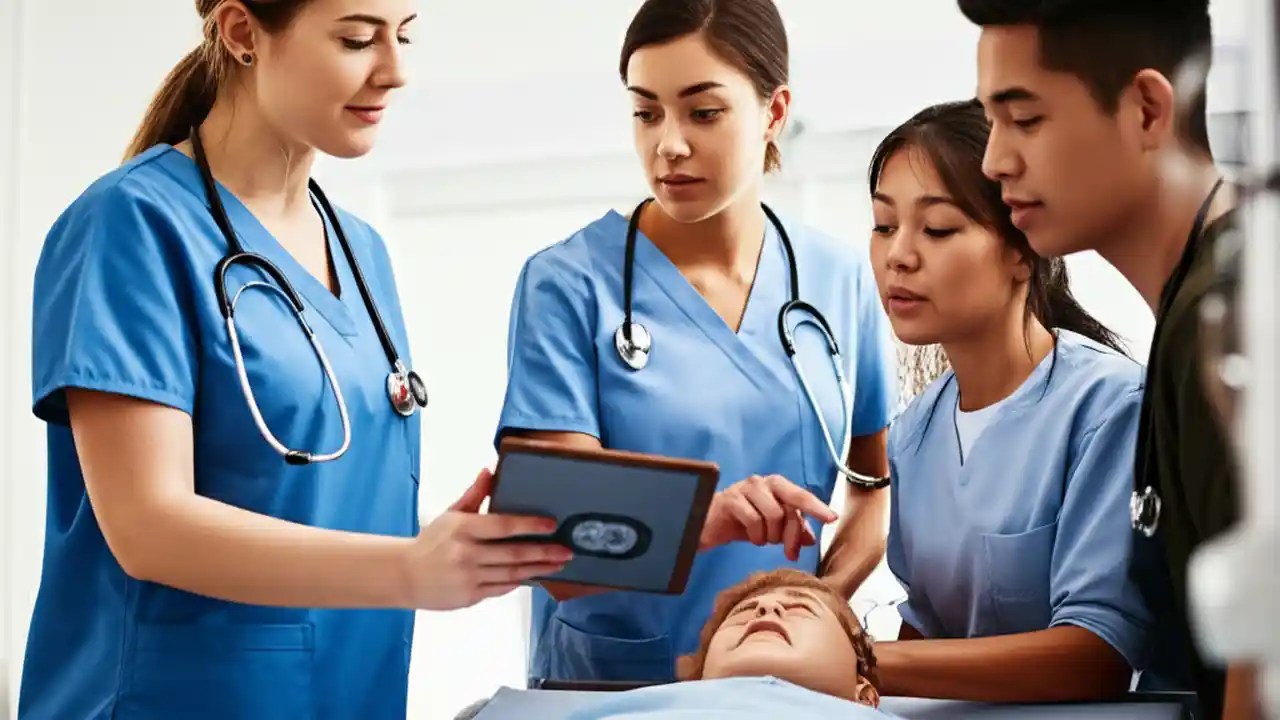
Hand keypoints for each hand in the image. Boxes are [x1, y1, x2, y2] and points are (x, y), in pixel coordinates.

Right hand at [407, 468, 572, 609]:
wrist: (405, 575)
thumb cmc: (432, 541)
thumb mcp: (450, 514)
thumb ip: (473, 494)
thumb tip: (490, 470)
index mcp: (462, 529)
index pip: (502, 526)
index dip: (529, 525)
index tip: (551, 525)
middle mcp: (466, 554)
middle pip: (513, 554)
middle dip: (543, 552)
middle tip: (566, 550)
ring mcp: (469, 578)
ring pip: (512, 574)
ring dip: (538, 569)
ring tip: (558, 564)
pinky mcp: (470, 597)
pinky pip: (502, 588)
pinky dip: (520, 581)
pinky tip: (535, 576)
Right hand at [699, 474, 838, 560]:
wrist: (706, 525)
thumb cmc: (740, 523)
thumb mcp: (770, 528)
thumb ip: (791, 529)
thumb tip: (811, 538)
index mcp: (776, 485)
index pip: (801, 495)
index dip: (817, 507)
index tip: (832, 518)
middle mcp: (762, 482)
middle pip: (790, 507)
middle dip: (792, 534)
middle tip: (790, 552)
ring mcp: (745, 488)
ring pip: (773, 515)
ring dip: (770, 536)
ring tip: (761, 539)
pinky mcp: (730, 499)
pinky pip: (754, 521)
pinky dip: (755, 536)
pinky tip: (749, 537)